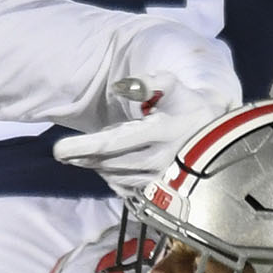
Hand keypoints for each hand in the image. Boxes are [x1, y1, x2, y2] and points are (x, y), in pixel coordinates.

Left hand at [53, 35, 240, 200]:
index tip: (58, 149)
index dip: (83, 147)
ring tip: (82, 155)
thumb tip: (120, 85)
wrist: (214, 134)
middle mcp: (160, 159)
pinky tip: (105, 165)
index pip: (113, 144)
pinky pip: (124, 187)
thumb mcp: (172, 85)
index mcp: (161, 132)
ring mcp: (160, 178)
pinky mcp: (160, 190)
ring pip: (114, 176)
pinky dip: (109, 176)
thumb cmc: (187, 104)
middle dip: (82, 157)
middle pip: (108, 163)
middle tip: (63, 151)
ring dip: (94, 165)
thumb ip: (148, 82)